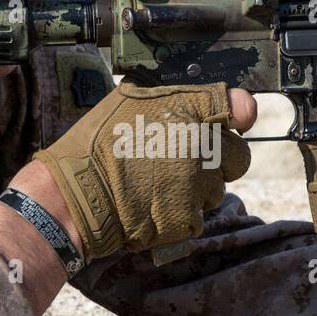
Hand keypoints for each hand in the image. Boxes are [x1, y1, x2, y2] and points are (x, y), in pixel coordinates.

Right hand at [34, 83, 255, 259]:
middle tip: (186, 162)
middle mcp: (202, 145)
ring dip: (198, 189)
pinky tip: (154, 205)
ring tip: (161, 185)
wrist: (75, 193)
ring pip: (216, 189)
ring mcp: (197, 185)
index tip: (234, 121)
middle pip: (237, 156)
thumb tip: (204, 98)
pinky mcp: (187, 217)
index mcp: (190, 110)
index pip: (241, 107)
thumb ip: (173, 98)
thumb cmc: (97, 143)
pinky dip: (180, 214)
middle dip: (218, 160)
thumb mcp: (129, 99)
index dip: (238, 115)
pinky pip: (197, 216)